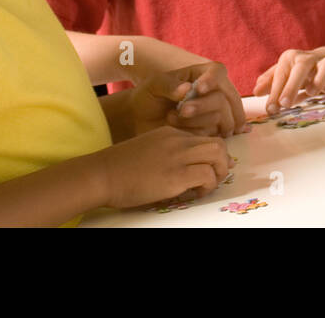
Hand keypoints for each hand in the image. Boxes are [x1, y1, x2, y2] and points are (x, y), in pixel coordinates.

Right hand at [98, 126, 229, 209]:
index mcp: (171, 132)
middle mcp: (178, 140)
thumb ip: (168, 152)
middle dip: (223, 161)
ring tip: (206, 185)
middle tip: (215, 177)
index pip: (204, 138)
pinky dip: (208, 185)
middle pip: (218, 143)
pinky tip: (195, 193)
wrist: (101, 174)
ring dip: (219, 172)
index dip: (212, 154)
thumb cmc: (119, 168)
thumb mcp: (148, 149)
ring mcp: (177, 156)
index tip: (210, 168)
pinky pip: (207, 175)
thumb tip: (187, 169)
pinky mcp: (176, 175)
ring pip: (218, 154)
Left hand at [129, 61, 245, 137]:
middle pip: (222, 98)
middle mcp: (211, 93)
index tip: (200, 89)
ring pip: (219, 118)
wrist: (141, 121)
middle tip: (182, 110)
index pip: (217, 71)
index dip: (213, 80)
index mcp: (200, 74)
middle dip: (203, 105)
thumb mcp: (154, 85)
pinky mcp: (209, 132)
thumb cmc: (149, 97)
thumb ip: (169, 85)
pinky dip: (195, 134)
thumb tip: (188, 89)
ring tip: (172, 119)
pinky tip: (179, 132)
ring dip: (196, 121)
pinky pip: (213, 135)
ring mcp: (212, 114)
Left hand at [253, 47, 324, 112]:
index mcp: (291, 58)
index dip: (275, 91)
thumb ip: (270, 82)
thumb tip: (256, 92)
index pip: (281, 74)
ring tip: (311, 93)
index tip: (270, 108)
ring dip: (319, 79)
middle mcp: (309, 57)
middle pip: (301, 67)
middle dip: (292, 85)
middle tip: (285, 104)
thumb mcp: (284, 74)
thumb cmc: (301, 71)